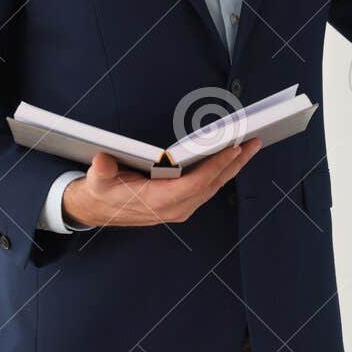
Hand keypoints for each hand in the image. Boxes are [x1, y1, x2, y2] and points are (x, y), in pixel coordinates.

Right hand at [62, 138, 262, 227]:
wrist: (98, 209)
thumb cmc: (101, 191)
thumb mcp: (97, 180)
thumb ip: (101, 172)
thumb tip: (102, 161)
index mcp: (158, 201)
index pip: (195, 183)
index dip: (216, 166)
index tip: (233, 148)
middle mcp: (175, 208)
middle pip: (213, 185)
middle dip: (235, 163)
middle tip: (254, 142)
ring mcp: (181, 208)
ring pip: (214, 187)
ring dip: (233, 167)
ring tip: (251, 146)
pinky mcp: (183, 204)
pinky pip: (209, 187)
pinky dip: (223, 171)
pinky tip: (233, 158)